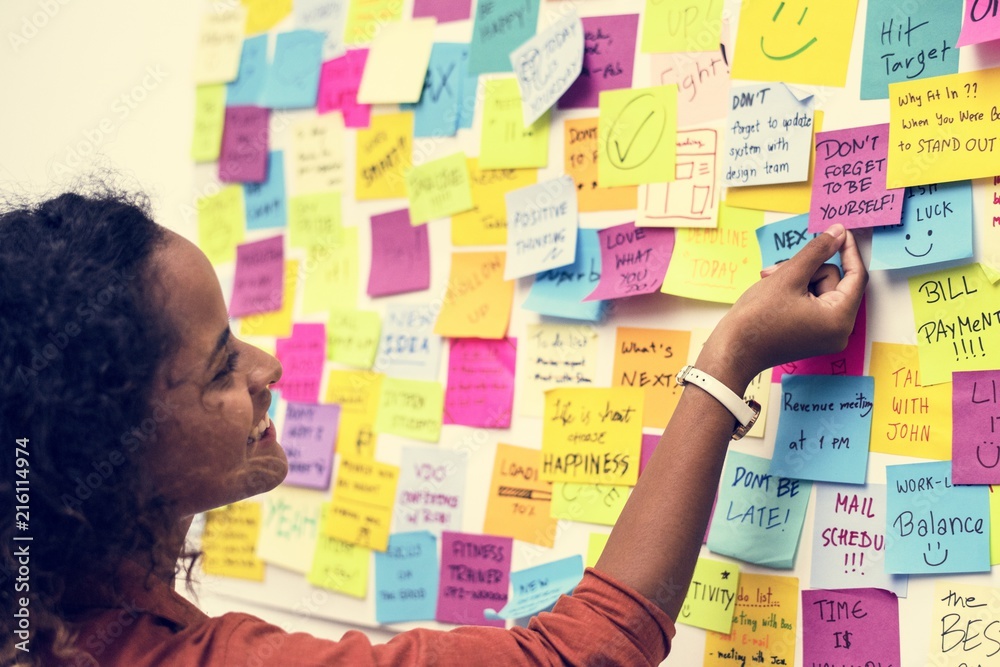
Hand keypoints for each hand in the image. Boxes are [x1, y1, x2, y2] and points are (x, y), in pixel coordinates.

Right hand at [697, 224, 867, 391]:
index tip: (840, 232)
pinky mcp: (812, 337)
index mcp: (838, 319)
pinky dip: (797, 293)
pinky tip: (775, 292)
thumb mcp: (789, 276)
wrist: (732, 350)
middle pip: (835, 283)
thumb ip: (817, 251)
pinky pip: (814, 304)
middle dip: (807, 270)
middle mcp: (838, 332)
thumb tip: (838, 233)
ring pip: (821, 290)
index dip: (848, 250)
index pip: (856, 276)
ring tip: (770, 282)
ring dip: (797, 280)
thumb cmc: (757, 317)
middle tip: (778, 270)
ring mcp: (825, 336)